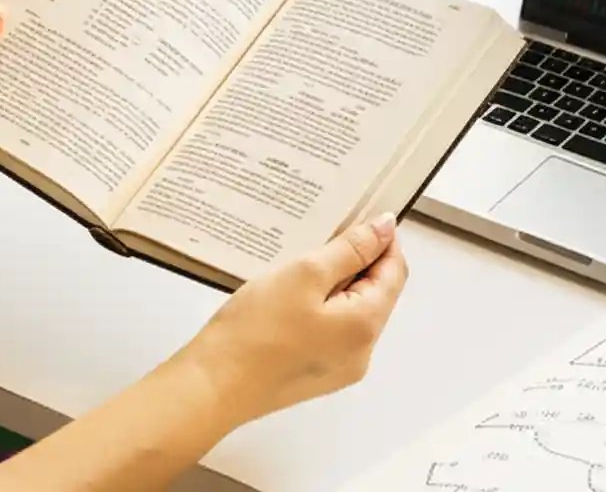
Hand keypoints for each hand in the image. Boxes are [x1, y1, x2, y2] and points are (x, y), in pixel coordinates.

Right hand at [172, 213, 408, 423]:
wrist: (210, 388)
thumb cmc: (255, 330)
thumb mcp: (305, 275)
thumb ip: (351, 250)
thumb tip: (386, 226)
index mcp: (367, 326)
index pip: (395, 272)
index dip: (383, 241)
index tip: (361, 217)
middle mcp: (363, 352)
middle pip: (377, 293)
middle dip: (359, 261)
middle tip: (326, 235)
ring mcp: (340, 368)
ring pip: (353, 311)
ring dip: (338, 283)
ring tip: (305, 264)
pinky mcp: (317, 374)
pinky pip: (333, 330)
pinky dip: (323, 306)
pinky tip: (294, 294)